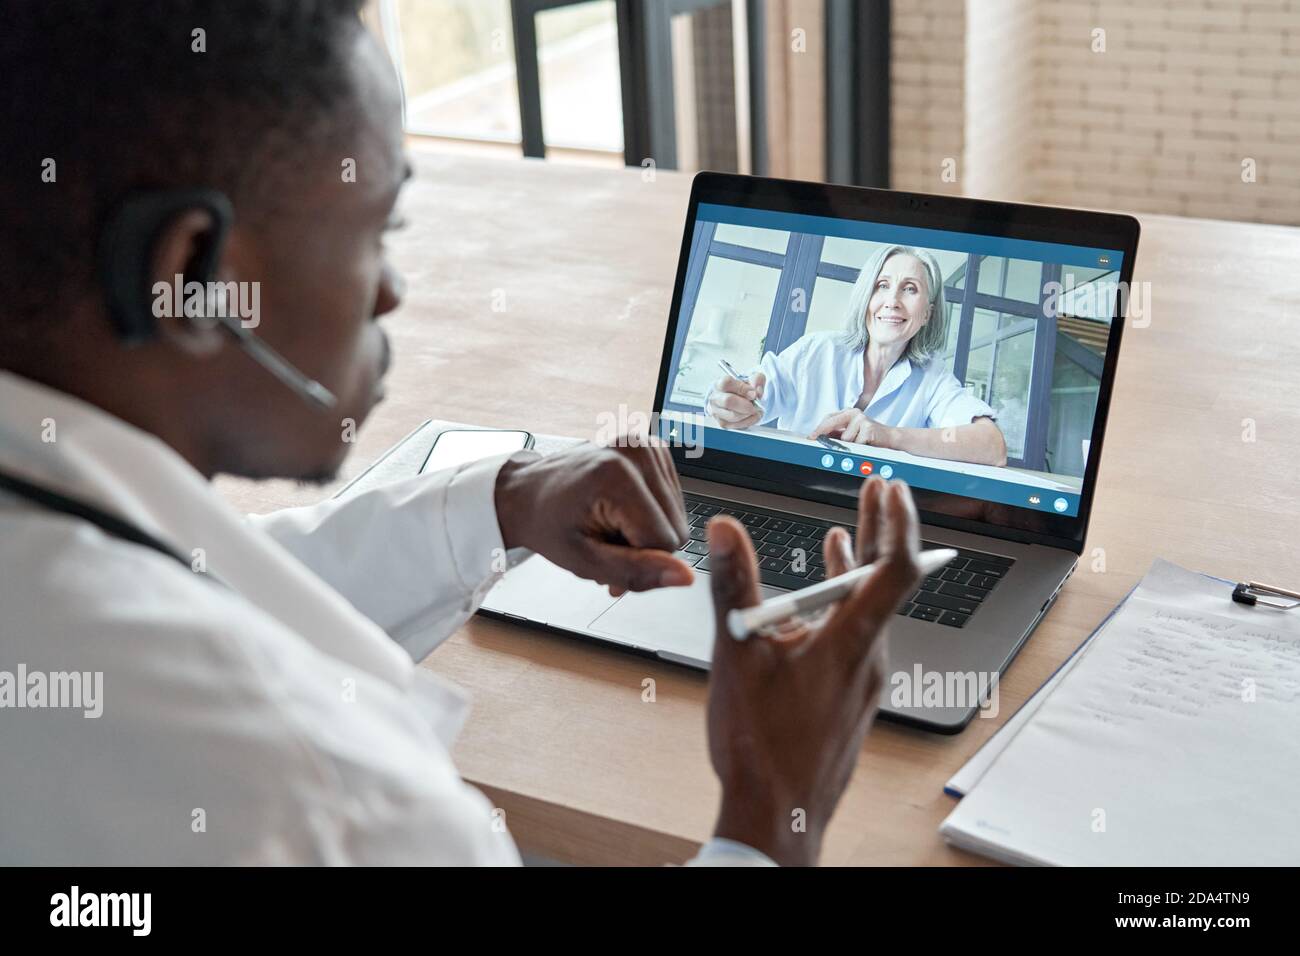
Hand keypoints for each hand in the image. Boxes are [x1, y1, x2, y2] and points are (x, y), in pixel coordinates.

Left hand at [494, 438, 693, 596]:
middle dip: (645, 548)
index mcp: (616, 475)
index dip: (640, 562)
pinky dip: (649, 514)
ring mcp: (647, 445)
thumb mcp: (583, 560)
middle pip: (677, 529)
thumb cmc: (547, 522)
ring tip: (610, 526)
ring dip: (647, 532)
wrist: (529, 492)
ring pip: (678, 518)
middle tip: (606, 543)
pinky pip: (673, 502)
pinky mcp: (654, 448)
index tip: (608, 557)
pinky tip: (621, 511)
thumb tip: (684, 577)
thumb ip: (636, 571)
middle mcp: (636, 451)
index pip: (665, 542)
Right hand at [705, 476, 921, 865]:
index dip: (897, 522)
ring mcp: (864, 679)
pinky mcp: (851, 696)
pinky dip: (845, 605)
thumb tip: (728, 531)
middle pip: (887, 581)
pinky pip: (859, 636)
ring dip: (860, 567)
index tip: (889, 489)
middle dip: (880, 529)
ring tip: (850, 531)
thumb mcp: (737, 655)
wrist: (778, 814)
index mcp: (851, 644)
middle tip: (877, 490)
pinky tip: (822, 600)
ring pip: (871, 610)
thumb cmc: (762, 747)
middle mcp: (869, 658)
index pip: (895, 568)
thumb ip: (734, 586)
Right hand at [706, 372, 765, 429]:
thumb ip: (757, 380)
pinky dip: (749, 421)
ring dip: (749, 414)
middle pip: (728, 401)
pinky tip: (752, 416)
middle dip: (746, 405)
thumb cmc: (743, 389)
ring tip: (756, 410)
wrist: (740, 399)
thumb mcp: (752, 379)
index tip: (753, 393)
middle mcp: (715, 398)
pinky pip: (737, 425)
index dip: (742, 389)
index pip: (726, 383)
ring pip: (733, 416)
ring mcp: (717, 412)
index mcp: (720, 384)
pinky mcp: (723, 423)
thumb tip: (757, 392)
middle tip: (755, 405)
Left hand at [809, 408, 895, 446]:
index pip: (829, 418)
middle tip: (814, 440)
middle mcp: (854, 413)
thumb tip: (821, 438)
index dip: (819, 428)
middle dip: (822, 433)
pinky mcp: (868, 428)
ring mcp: (862, 419)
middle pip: (832, 422)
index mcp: (848, 413)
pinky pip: (856, 444)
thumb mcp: (852, 433)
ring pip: (844, 438)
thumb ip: (838, 434)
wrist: (891, 438)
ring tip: (859, 444)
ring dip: (849, 446)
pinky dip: (859, 448)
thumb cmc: (870, 437)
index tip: (811, 436)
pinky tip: (866, 444)